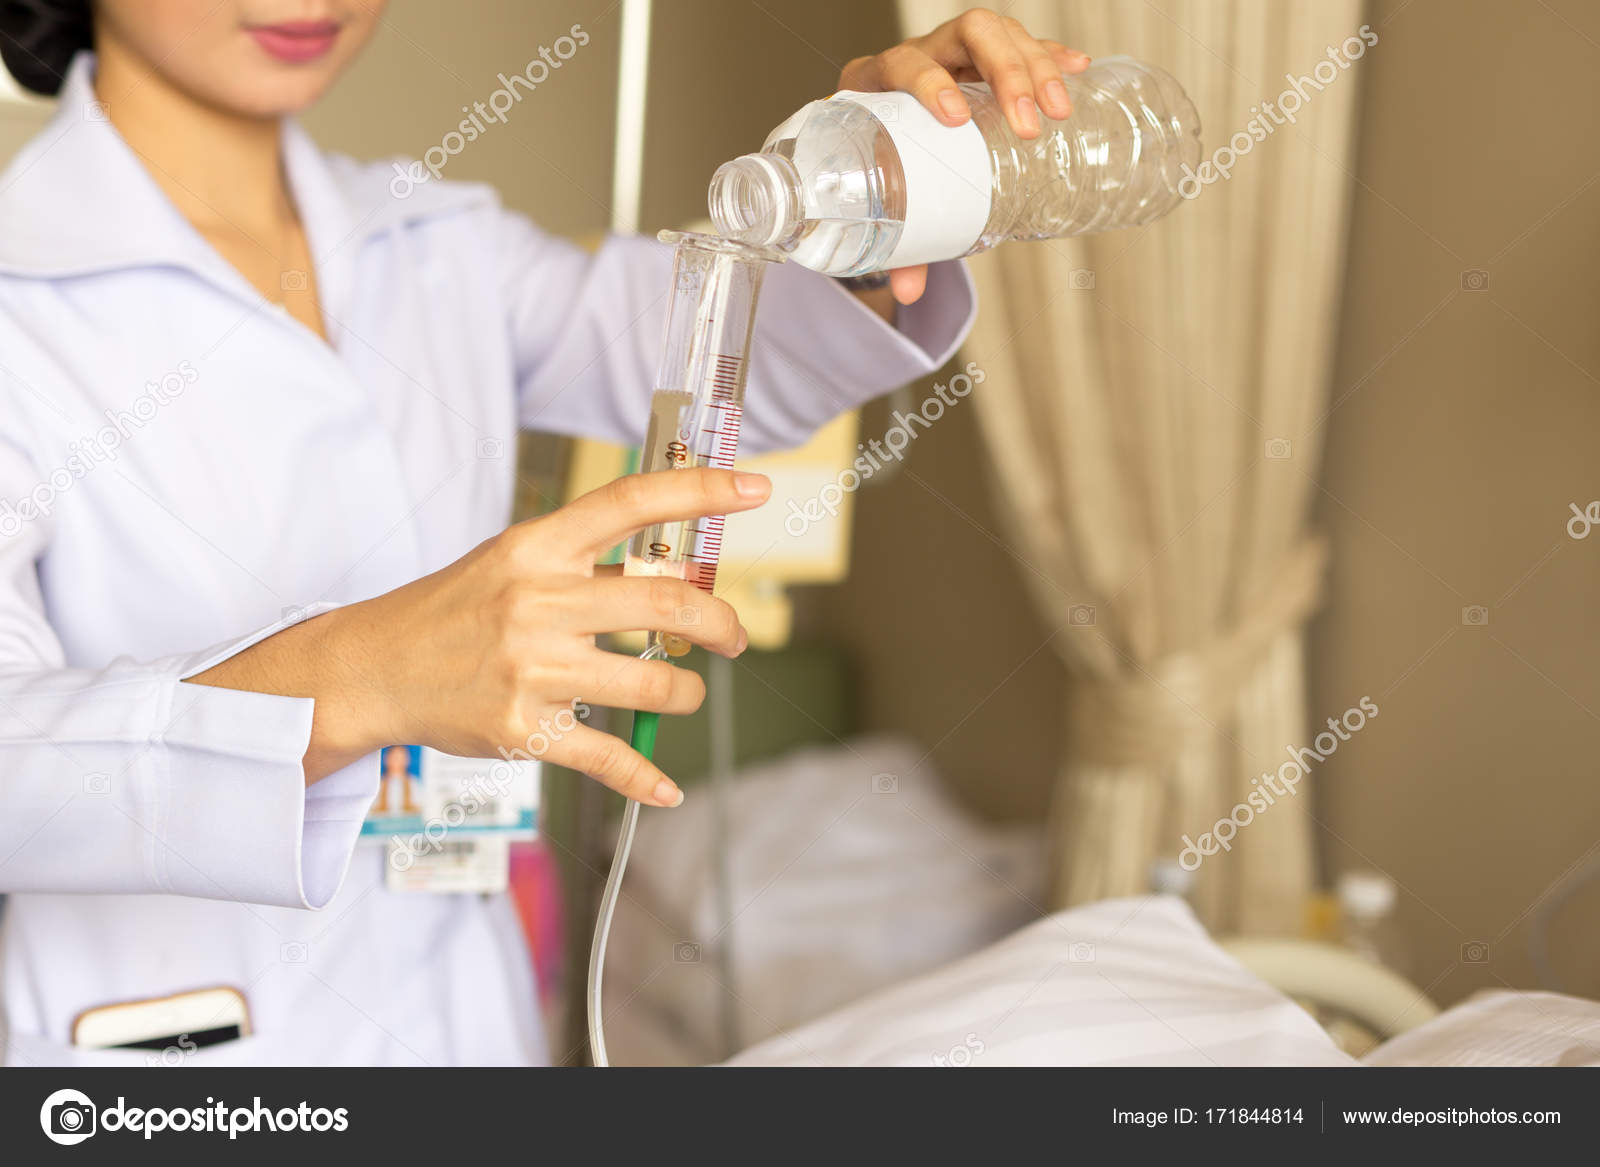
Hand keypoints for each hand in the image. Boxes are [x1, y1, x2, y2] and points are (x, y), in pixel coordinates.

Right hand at [190, 468, 771, 806]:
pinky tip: (665, 787)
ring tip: (683, 693)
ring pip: (652, 686)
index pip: (632, 503)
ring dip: (686, 693)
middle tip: (733, 637)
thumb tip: (673, 567)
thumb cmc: (454, 610)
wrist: (374, 668)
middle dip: (719, 623)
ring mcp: (531, 668)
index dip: (702, 491)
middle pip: (665, 603)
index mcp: (538, 546)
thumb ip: (583, 557)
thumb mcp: (511, 559)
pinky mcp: (524, 730)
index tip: (755, 487)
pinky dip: (645, 777)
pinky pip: (608, 758)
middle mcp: (538, 601)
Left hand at [839, 8, 1090, 304]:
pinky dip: (1051, 54)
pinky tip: (1079, 66)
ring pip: (1000, 32)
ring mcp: (953, 50)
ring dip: (1036, 64)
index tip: (956, 117)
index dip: (930, 82)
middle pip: (968, 33)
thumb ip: (897, 243)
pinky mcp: (984, 57)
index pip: (905, 63)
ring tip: (1060, 109)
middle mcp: (918, 54)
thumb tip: (909, 292)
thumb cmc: (876, 166)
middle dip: (1006, 71)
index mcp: (877, 82)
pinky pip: (1022, 42)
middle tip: (1030, 122)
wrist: (873, 139)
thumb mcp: (883, 200)